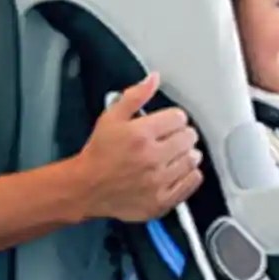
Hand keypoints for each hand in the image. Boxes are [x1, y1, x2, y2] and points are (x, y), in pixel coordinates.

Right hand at [68, 73, 203, 222]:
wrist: (86, 188)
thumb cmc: (98, 154)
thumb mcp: (111, 117)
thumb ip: (135, 95)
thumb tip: (153, 79)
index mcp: (141, 135)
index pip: (179, 118)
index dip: (174, 117)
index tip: (169, 122)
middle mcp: (152, 158)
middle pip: (188, 137)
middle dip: (182, 134)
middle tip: (173, 136)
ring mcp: (158, 181)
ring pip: (192, 159)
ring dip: (188, 153)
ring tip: (176, 153)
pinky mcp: (161, 200)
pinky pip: (191, 183)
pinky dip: (191, 174)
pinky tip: (182, 170)